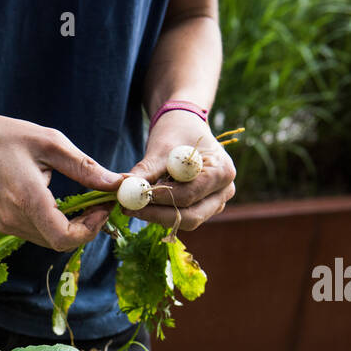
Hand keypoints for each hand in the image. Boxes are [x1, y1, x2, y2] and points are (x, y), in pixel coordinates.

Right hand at [0, 110, 122, 250]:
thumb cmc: (7, 136)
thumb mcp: (51, 143)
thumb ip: (85, 168)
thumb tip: (116, 184)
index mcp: (27, 198)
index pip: (64, 237)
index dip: (91, 229)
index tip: (103, 207)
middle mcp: (14, 218)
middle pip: (59, 242)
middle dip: (86, 227)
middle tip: (100, 203)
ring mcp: (5, 224)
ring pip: (48, 240)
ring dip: (71, 226)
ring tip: (84, 201)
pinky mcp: (1, 223)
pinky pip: (35, 232)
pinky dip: (54, 223)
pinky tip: (60, 202)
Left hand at [124, 109, 235, 230]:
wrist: (185, 129)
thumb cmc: (177, 134)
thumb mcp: (160, 148)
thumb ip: (146, 170)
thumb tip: (125, 187)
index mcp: (222, 171)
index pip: (189, 194)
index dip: (161, 198)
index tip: (136, 197)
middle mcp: (224, 191)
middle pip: (191, 216)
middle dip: (158, 214)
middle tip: (130, 209)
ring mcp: (216, 203)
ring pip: (185, 221)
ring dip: (157, 215)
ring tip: (134, 204)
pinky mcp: (204, 209)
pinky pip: (181, 218)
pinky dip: (161, 213)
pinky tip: (144, 204)